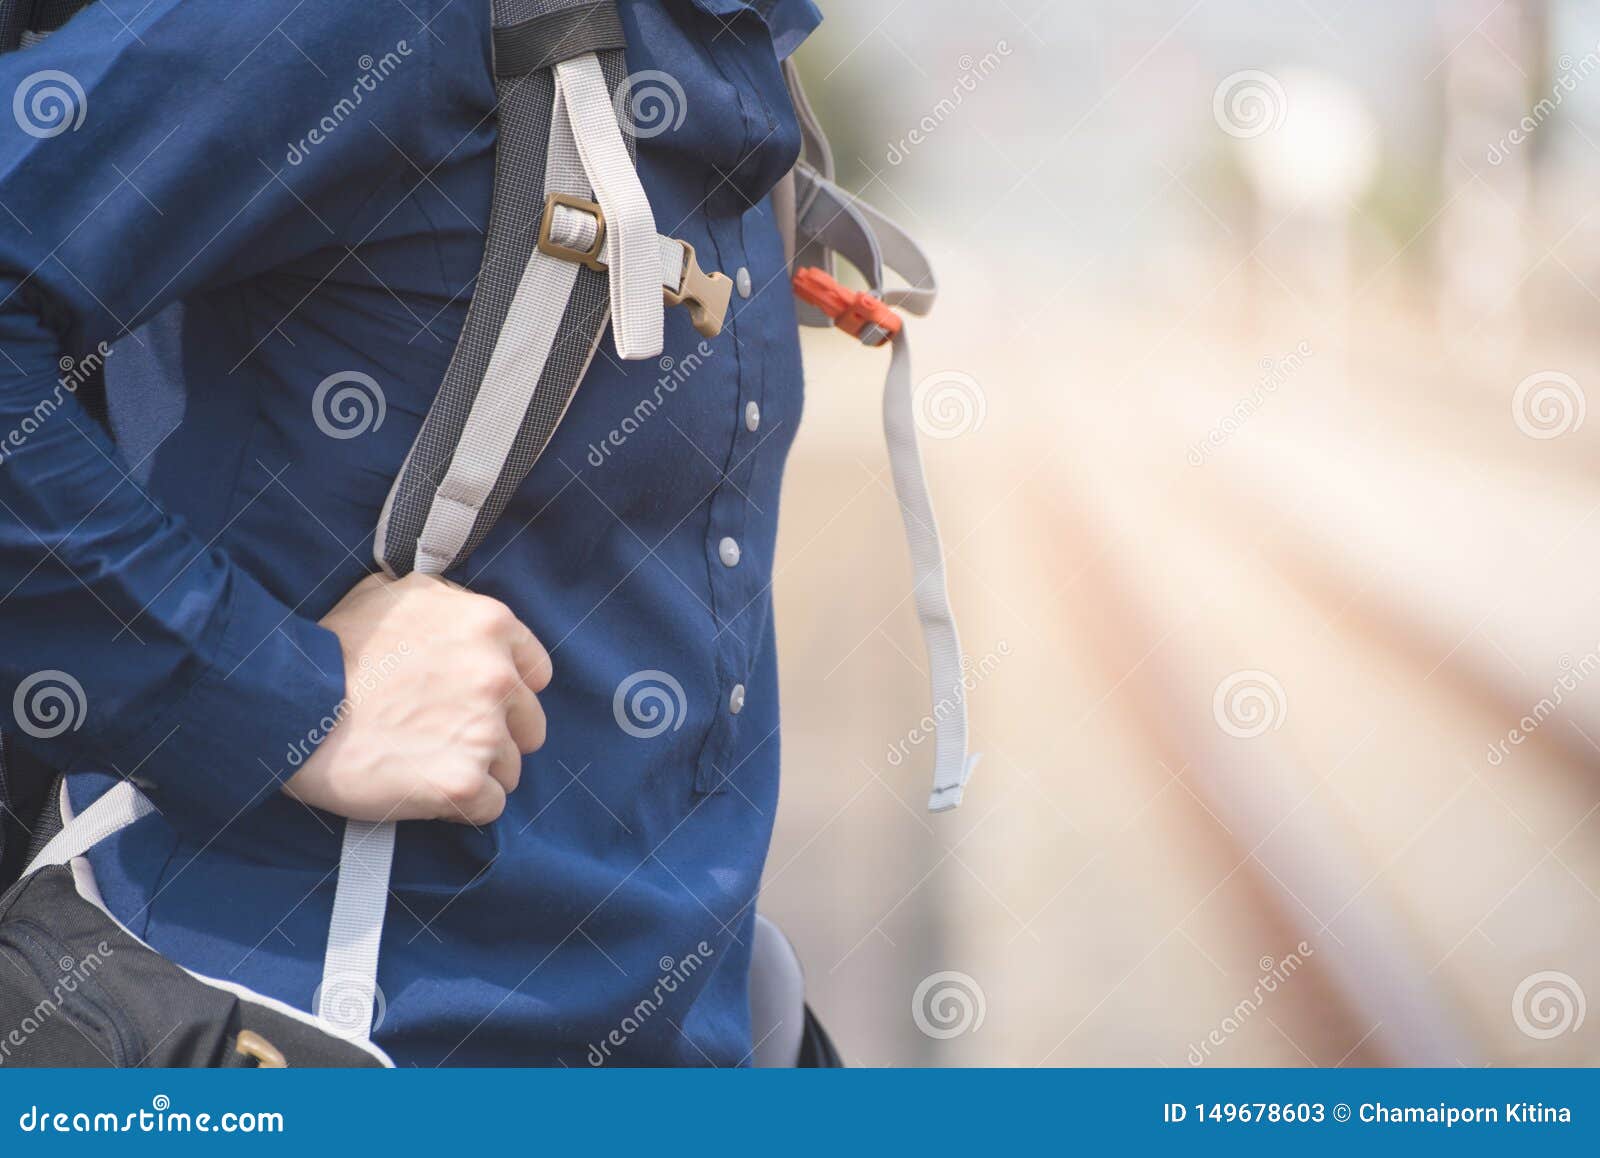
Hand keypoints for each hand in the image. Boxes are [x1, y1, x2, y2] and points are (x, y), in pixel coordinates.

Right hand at [283, 571, 550, 824]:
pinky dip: (462, 807)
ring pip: (509, 768)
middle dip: (496, 735)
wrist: (289, 705)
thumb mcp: (394, 592)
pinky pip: (488, 807)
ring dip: (476, 771)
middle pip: (528, 725)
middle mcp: (497, 678)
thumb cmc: (332, 647)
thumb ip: (447, 602)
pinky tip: (424, 790)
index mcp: (490, 625)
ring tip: (425, 763)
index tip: (481, 704)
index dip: (509, 693)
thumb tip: (465, 614)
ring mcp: (484, 733)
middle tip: (446, 738)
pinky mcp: (462, 783)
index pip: (536, 674)